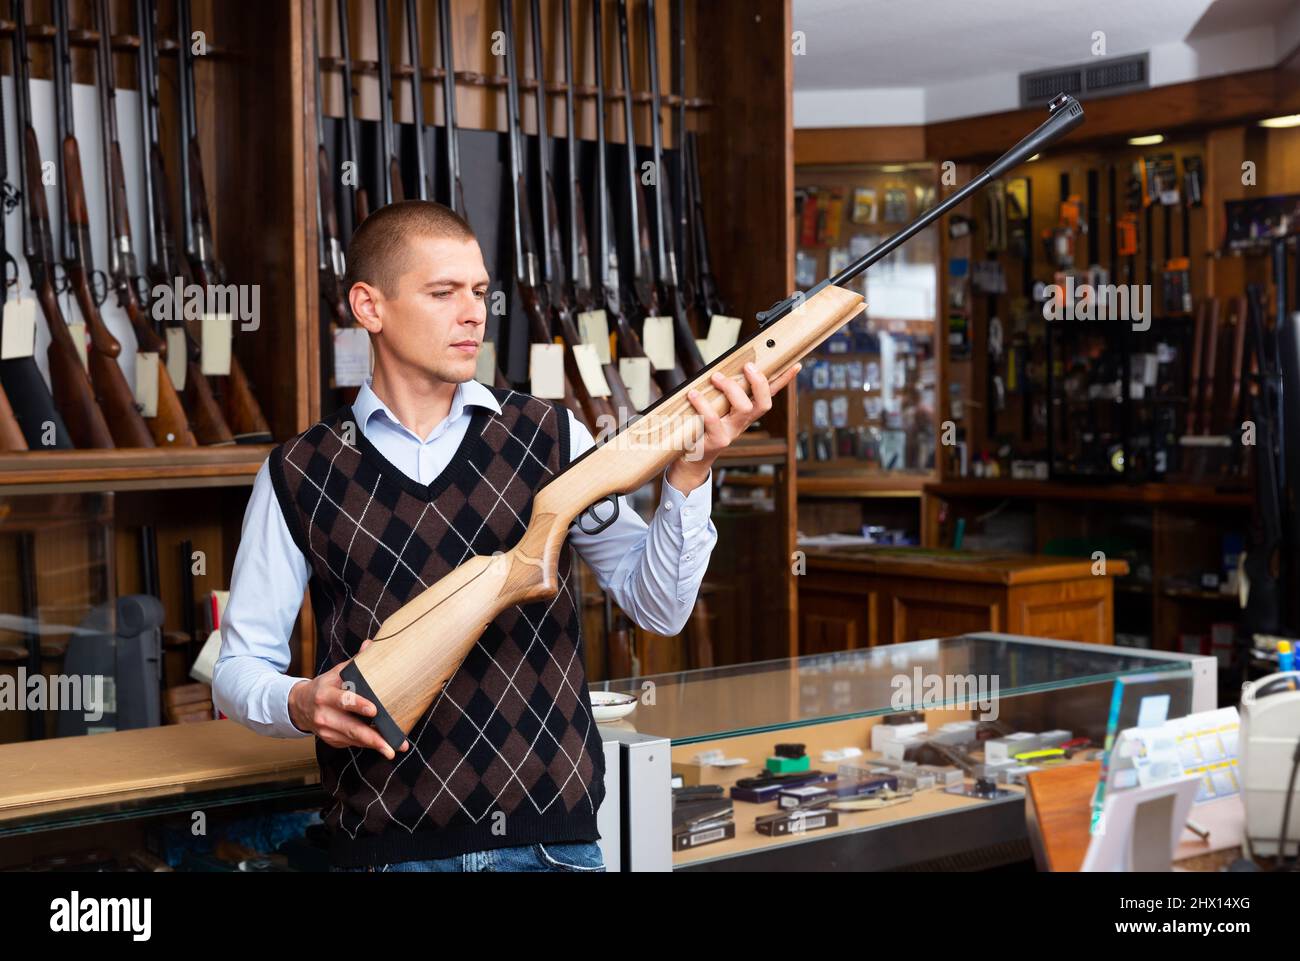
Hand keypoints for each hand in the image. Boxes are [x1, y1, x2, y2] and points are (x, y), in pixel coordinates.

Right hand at [288, 638, 409, 759]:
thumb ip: (355, 662)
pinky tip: (381, 745)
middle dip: (372, 738)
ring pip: (353, 739)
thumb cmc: (326, 686)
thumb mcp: (336, 672)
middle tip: (391, 745)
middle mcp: (324, 715)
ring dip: (374, 745)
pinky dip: (367, 744)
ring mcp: (326, 730)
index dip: (358, 705)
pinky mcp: (330, 740)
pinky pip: (351, 743)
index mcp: (325, 694)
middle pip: (351, 727)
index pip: (344, 700)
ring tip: (392, 749)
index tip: (374, 710)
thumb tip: (371, 644)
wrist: (300, 705)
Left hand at [667, 361, 801, 492]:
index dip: (783, 382)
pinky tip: (693, 394)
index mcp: (746, 413)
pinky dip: (702, 403)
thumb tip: (719, 368)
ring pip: (744, 409)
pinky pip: (713, 418)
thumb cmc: (702, 428)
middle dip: (759, 382)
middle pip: (763, 403)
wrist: (691, 460)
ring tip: (716, 377)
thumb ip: (721, 394)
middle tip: (747, 366)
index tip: (796, 365)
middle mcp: (743, 423)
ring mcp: (732, 432)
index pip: (769, 396)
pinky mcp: (717, 440)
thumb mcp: (715, 408)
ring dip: (732, 388)